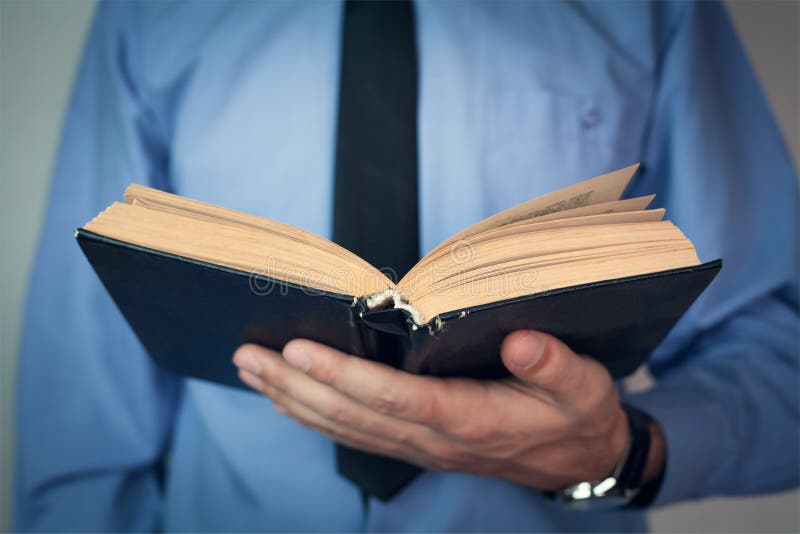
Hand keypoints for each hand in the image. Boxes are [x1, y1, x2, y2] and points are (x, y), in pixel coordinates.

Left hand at [232, 330, 664, 490]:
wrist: (580, 458)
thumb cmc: (578, 415)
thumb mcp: (583, 388)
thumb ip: (553, 364)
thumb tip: (520, 339)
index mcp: (470, 420)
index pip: (395, 399)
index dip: (345, 377)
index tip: (299, 350)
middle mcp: (435, 438)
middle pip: (352, 414)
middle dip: (295, 385)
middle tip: (248, 354)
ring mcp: (422, 446)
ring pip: (344, 427)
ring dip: (293, 399)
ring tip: (251, 369)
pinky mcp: (418, 443)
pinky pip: (356, 432)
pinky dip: (314, 414)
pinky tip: (287, 397)